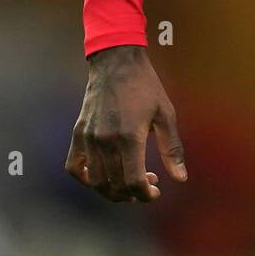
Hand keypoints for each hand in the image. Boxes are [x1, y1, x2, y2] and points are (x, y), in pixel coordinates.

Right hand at [64, 45, 186, 202]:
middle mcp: (106, 140)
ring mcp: (88, 137)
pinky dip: (85, 179)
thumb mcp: (165, 113)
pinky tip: (101, 176)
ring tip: (127, 184)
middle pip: (115, 186)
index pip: (133, 182)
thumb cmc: (145, 85)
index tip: (155, 191)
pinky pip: (74, 167)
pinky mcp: (78, 132)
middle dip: (132, 194)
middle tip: (146, 184)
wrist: (116, 61)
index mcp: (130, 136)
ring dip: (112, 191)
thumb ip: (172, 148)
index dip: (146, 194)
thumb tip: (180, 178)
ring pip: (95, 181)